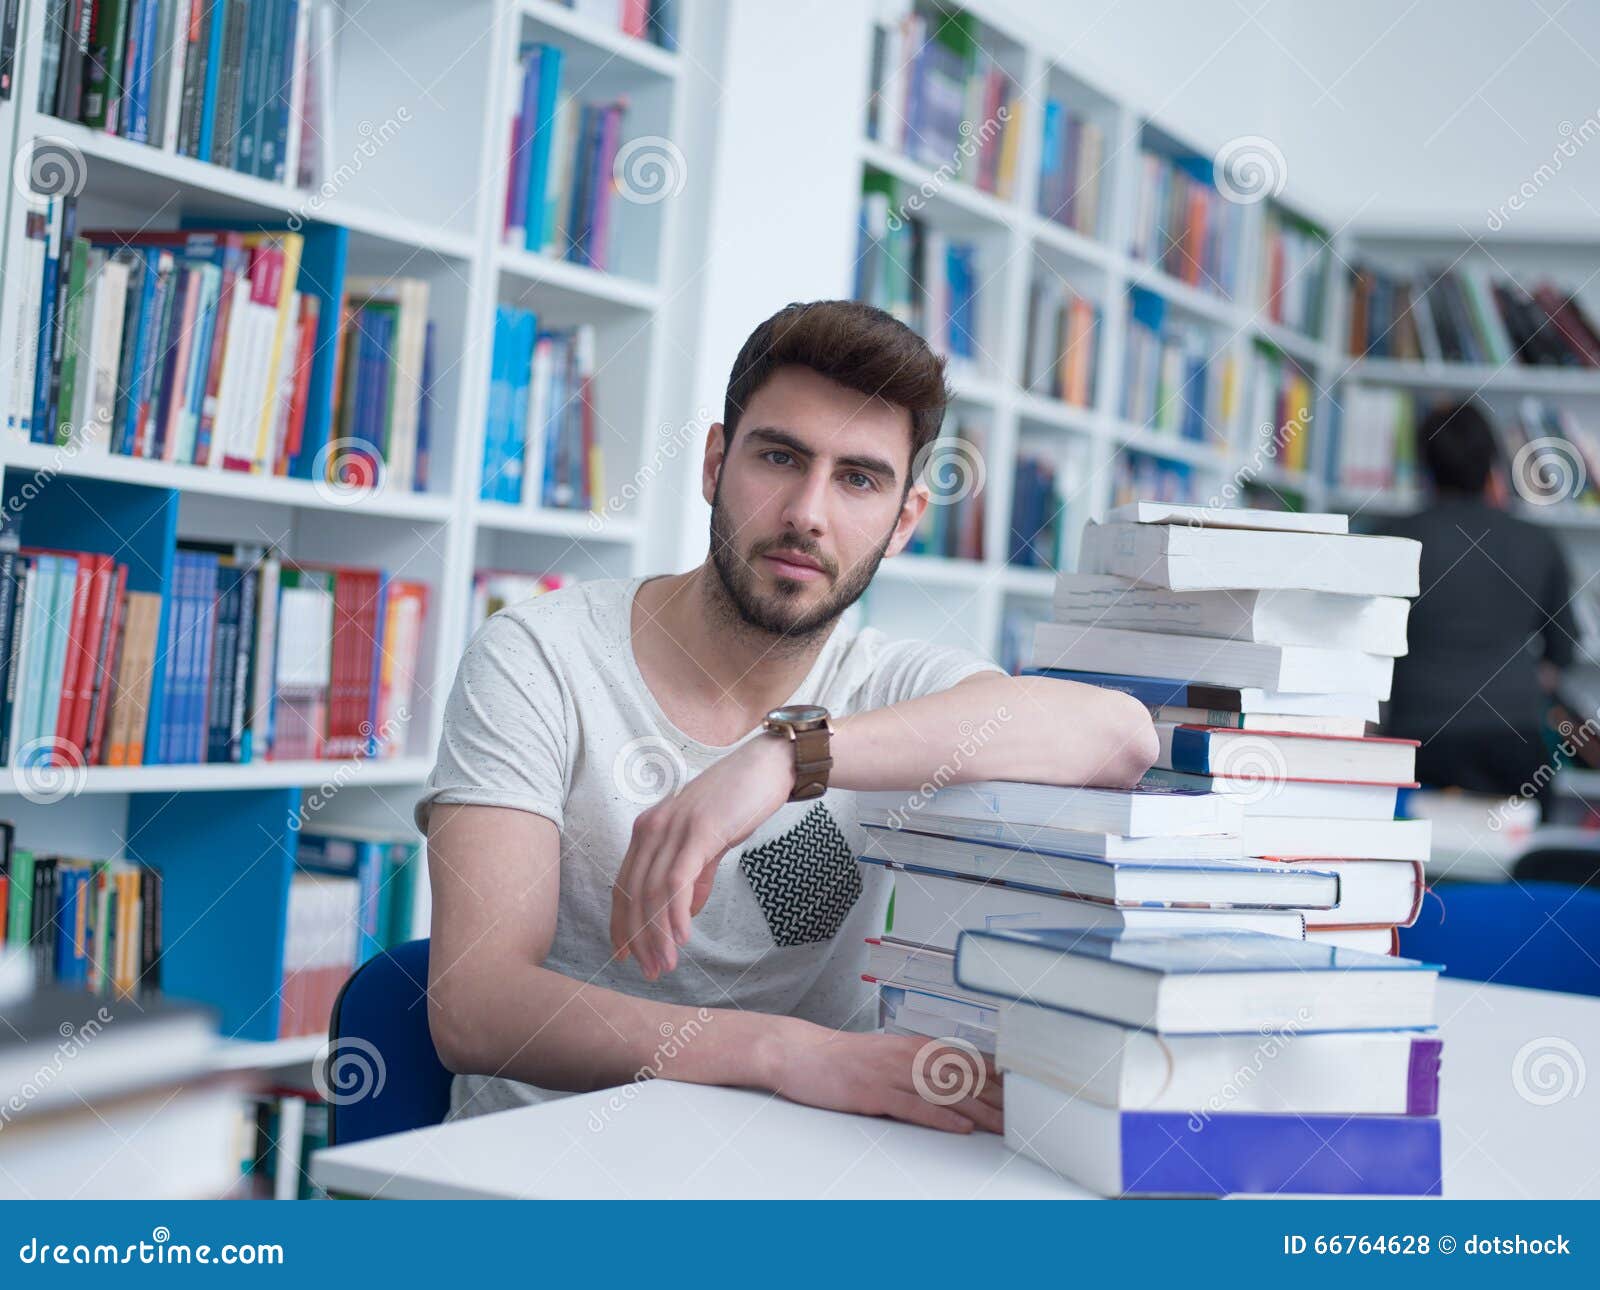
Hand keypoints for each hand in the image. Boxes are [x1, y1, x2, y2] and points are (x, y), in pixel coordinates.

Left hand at [610, 732, 793, 978]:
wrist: (768, 766)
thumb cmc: (739, 801)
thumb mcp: (710, 841)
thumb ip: (696, 874)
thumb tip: (689, 909)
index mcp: (649, 830)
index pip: (624, 885)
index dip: (622, 923)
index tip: (626, 956)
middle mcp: (651, 828)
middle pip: (632, 893)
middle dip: (638, 938)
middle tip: (651, 972)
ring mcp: (673, 827)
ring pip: (652, 891)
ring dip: (657, 934)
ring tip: (666, 964)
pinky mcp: (699, 830)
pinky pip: (678, 880)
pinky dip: (676, 913)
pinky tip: (682, 938)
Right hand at [766, 1024, 1003, 1133]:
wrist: (800, 1054)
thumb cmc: (845, 1059)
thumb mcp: (889, 1056)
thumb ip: (921, 1066)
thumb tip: (955, 1080)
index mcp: (915, 1047)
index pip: (968, 1062)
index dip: (998, 1079)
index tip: (1023, 1093)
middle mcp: (909, 1057)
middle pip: (964, 1079)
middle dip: (997, 1098)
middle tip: (1025, 1115)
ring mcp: (892, 1074)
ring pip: (946, 1094)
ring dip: (980, 1111)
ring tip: (1006, 1126)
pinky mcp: (875, 1093)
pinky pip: (915, 1107)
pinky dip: (941, 1118)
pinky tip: (961, 1127)